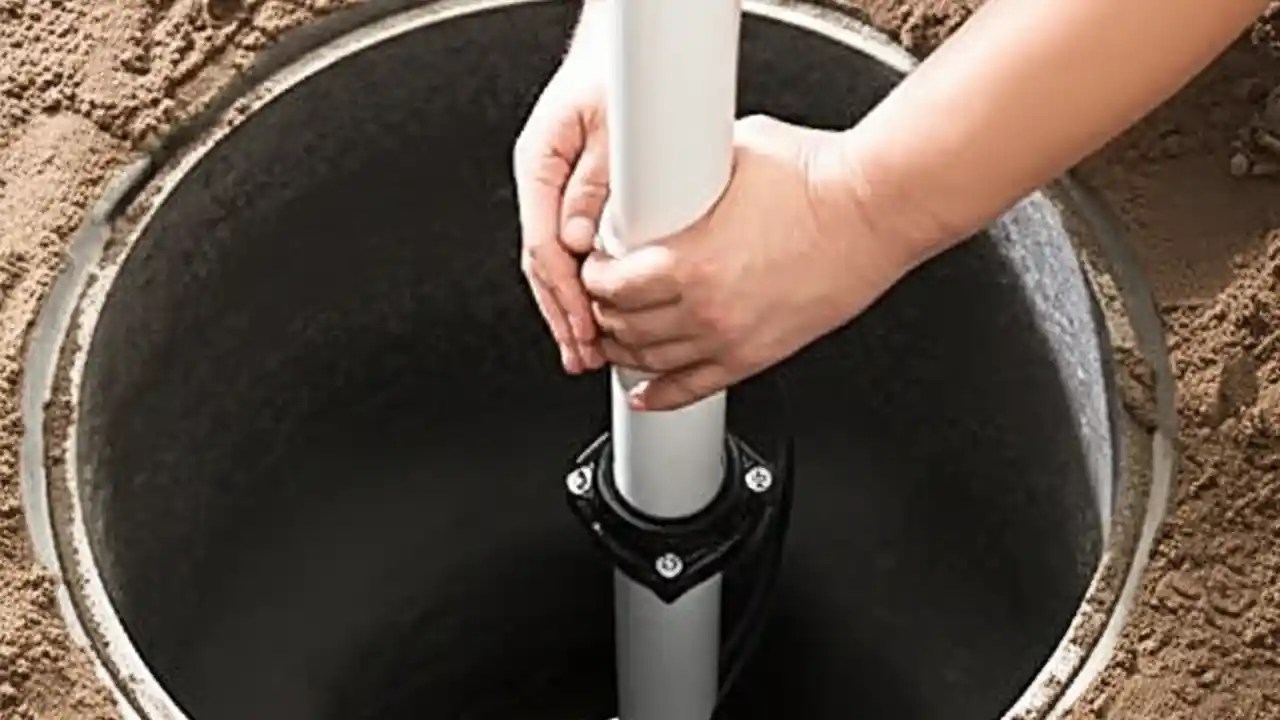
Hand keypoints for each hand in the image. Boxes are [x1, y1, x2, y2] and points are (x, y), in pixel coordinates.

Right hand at [512, 17, 608, 374]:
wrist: (621, 51)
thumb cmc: (616, 74)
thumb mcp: (610, 124)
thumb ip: (595, 181)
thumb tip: (583, 239)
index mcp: (540, 162)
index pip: (543, 245)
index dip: (564, 294)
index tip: (582, 328)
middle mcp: (543, 181)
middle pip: (542, 265)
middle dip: (562, 315)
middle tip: (583, 355)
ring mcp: (556, 191)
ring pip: (553, 263)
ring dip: (568, 308)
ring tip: (586, 348)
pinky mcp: (574, 196)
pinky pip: (569, 248)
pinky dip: (580, 283)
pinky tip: (594, 310)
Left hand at [582, 115, 922, 410]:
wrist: (875, 209)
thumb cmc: (818, 177)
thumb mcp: (733, 155)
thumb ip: (693, 172)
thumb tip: (671, 162)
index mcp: (689, 260)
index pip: (609, 285)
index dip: (592, 276)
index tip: (594, 267)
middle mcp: (704, 308)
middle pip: (624, 326)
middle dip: (603, 313)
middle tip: (600, 299)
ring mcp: (730, 337)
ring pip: (651, 360)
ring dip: (625, 350)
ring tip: (616, 336)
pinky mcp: (758, 354)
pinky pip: (695, 387)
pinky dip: (662, 395)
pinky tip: (644, 393)